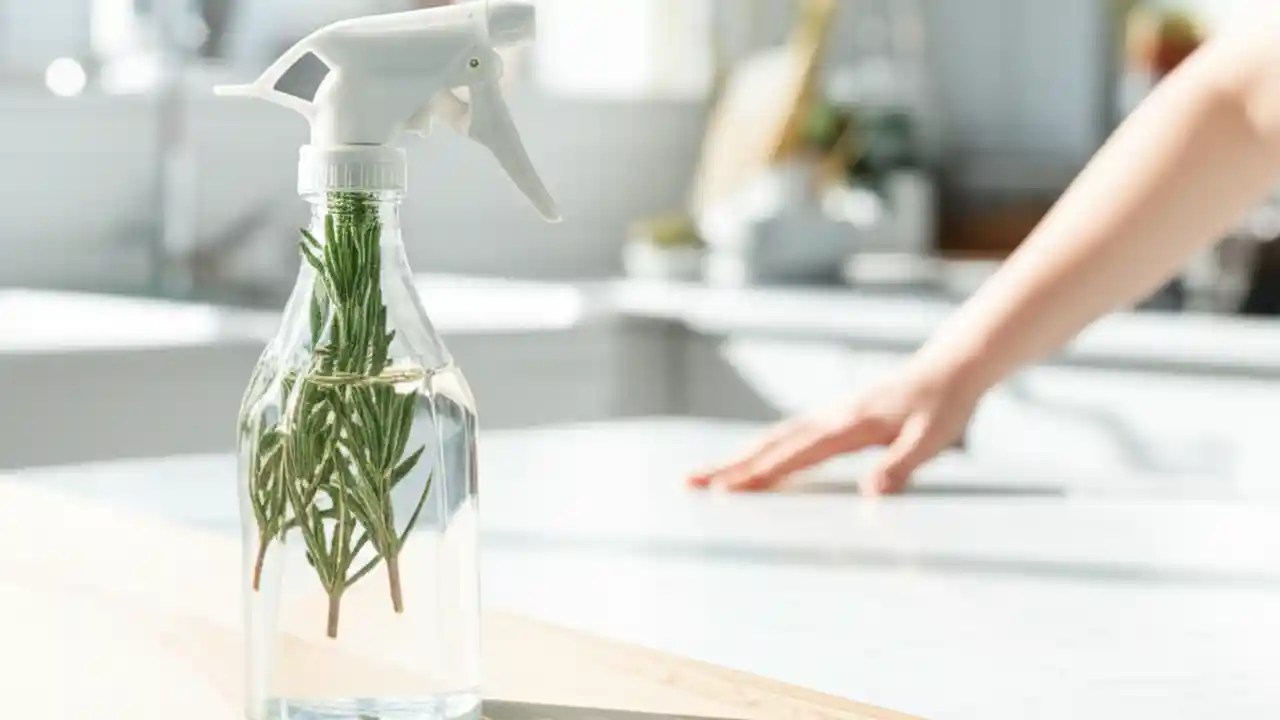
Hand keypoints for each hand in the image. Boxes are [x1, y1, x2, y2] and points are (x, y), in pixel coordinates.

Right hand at [688, 361, 983, 494]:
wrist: (951, 367)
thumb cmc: (945, 404)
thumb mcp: (933, 439)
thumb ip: (901, 466)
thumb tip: (868, 494)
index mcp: (849, 425)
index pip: (794, 456)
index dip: (758, 475)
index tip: (725, 491)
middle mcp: (831, 417)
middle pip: (769, 445)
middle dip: (728, 468)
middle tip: (690, 483)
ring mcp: (830, 415)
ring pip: (773, 438)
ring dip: (738, 458)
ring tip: (707, 476)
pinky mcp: (836, 417)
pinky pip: (789, 435)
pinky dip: (762, 449)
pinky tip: (752, 459)